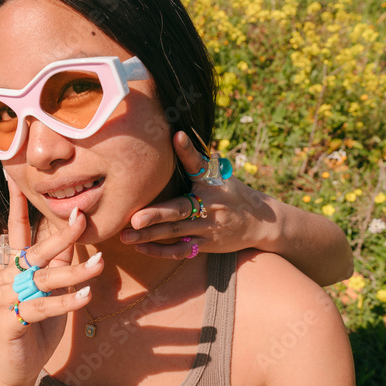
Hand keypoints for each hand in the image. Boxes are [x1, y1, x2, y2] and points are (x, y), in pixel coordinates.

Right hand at [0, 175, 99, 385]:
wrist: (18, 366)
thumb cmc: (37, 325)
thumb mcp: (53, 289)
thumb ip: (60, 263)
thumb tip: (75, 233)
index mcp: (16, 266)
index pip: (17, 230)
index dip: (17, 205)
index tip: (15, 178)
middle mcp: (7, 277)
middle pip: (37, 250)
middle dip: (62, 234)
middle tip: (83, 218)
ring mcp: (6, 298)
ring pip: (43, 278)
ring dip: (74, 272)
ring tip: (99, 266)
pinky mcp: (10, 320)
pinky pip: (42, 307)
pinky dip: (66, 301)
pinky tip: (86, 297)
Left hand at [120, 131, 278, 257]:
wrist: (260, 222)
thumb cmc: (230, 192)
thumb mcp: (219, 174)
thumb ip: (195, 160)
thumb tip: (175, 134)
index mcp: (212, 181)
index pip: (199, 163)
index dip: (188, 150)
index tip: (177, 136)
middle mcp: (211, 204)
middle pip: (180, 209)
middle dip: (157, 215)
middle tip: (134, 219)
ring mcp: (208, 226)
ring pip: (175, 233)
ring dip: (149, 235)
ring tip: (125, 236)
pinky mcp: (206, 244)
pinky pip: (181, 250)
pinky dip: (160, 251)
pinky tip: (140, 247)